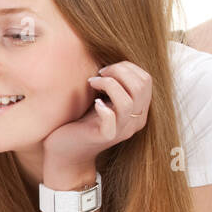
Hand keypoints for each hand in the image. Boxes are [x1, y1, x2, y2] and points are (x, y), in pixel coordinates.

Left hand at [41, 61, 151, 185]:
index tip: (105, 70)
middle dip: (119, 71)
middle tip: (99, 74)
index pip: (146, 80)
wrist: (65, 150)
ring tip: (92, 83)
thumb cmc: (81, 121)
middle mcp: (135, 120)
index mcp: (138, 110)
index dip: (127, 67)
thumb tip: (113, 61)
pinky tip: (94, 103)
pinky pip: (112, 118)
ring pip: (129, 100)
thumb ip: (114, 84)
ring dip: (109, 84)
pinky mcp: (106, 137)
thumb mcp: (103, 99)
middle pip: (141, 86)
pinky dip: (103, 106)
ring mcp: (122, 130)